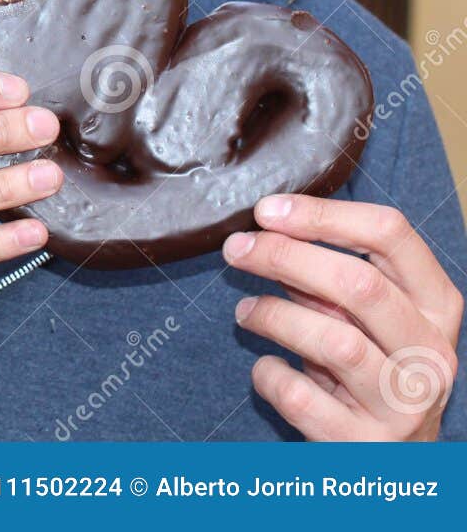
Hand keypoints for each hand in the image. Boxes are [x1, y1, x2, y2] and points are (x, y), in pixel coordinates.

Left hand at [224, 194, 463, 439]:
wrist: (394, 464)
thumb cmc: (371, 373)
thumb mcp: (367, 321)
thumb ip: (331, 279)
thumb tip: (270, 229)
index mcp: (437, 307)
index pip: (391, 235)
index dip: (322, 214)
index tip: (267, 210)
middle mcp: (430, 354)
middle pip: (358, 285)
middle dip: (284, 257)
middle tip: (236, 249)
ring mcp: (403, 404)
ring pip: (333, 341)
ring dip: (273, 316)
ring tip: (245, 312)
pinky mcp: (364, 444)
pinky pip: (299, 396)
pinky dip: (269, 374)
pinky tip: (266, 366)